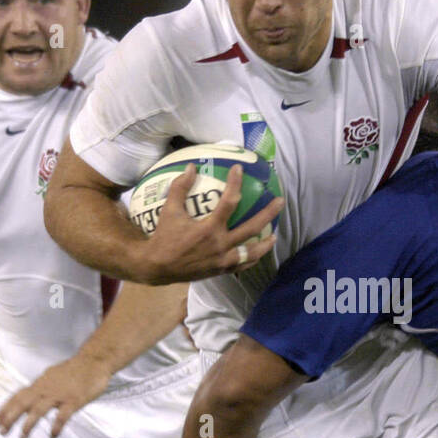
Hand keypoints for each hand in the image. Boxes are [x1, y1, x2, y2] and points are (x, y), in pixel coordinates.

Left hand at [0, 353, 111, 437]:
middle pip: (23, 403)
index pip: (18, 395)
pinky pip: (62, 415)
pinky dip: (56, 426)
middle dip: (10, 417)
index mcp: (41, 383)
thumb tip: (33, 392)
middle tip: (1, 431)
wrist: (93, 361)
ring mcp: (59, 395)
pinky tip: (52, 435)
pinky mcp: (74, 400)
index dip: (6, 407)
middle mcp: (46, 388)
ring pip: (38, 410)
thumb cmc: (75, 368)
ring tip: (22, 437)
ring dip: (28, 424)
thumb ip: (43, 385)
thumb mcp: (52, 374)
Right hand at [145, 165, 283, 280]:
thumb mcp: (169, 211)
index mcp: (209, 229)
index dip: (235, 184)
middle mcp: (220, 245)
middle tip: (280, 201)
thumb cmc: (163, 238)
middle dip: (268, 213)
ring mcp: (223, 260)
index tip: (239, 170)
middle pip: (252, 228)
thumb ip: (180, 187)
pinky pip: (242, 265)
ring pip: (252, 252)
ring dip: (266, 242)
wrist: (158, 267)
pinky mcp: (221, 270)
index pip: (229, 203)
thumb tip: (192, 167)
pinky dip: (252, 259)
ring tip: (275, 234)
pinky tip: (258, 252)